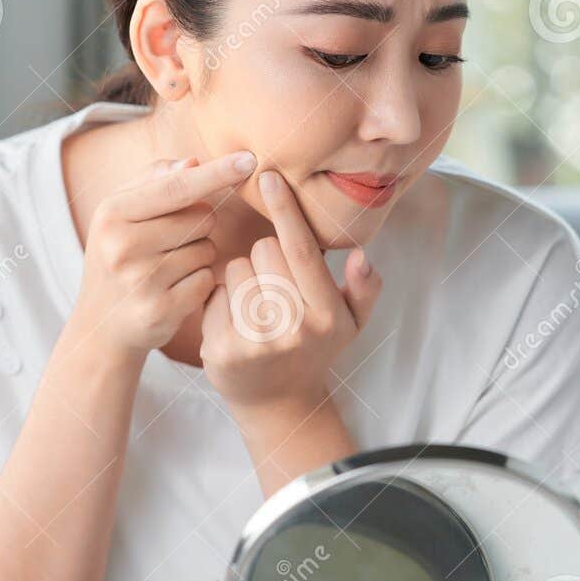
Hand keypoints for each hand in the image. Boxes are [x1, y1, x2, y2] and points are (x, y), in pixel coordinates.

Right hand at [68, 150, 257, 361]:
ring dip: (200, 254)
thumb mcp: (121, 213)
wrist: (100, 325)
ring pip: (208, 249)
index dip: (217, 172)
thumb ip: (155, 180)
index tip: (251, 159)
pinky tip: (175, 289)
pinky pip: (207, 280)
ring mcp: (140, 281)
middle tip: (172, 240)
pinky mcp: (159, 311)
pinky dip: (200, 281)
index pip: (176, 186)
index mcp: (112, 213)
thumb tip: (194, 162)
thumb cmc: (120, 255)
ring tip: (169, 266)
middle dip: (200, 224)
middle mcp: (121, 246)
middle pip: (202, 217)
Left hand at [198, 169, 381, 411]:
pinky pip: (213, 294)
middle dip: (264, 257)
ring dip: (242, 278)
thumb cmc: (315, 348)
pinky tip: (234, 322)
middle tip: (273, 285)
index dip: (284, 209)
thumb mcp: (352, 322)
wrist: (279, 404)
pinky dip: (221, 300)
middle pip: (262, 251)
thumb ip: (365, 289)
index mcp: (326, 313)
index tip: (269, 176)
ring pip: (235, 268)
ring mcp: (255, 341)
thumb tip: (362, 257)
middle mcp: (293, 327)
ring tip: (255, 306)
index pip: (302, 249)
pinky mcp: (222, 350)